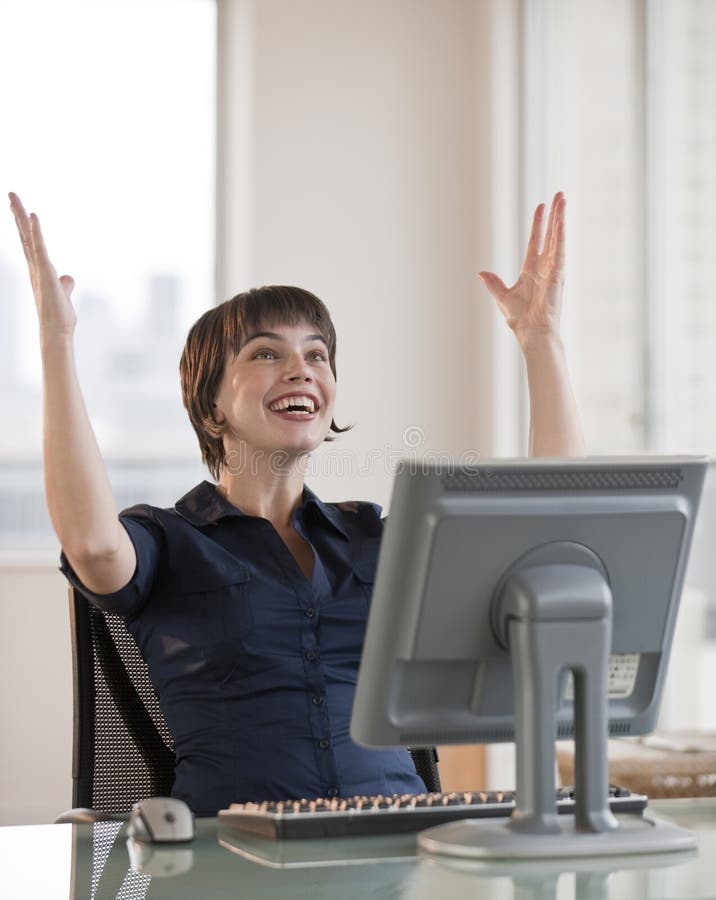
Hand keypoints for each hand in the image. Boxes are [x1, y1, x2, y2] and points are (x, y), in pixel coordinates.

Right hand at [9, 192, 76, 340]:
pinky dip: (36, 232)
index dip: (24, 226)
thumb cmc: (59, 317)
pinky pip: (40, 248)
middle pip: (23, 235)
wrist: (57, 331)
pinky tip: (34, 216)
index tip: (20, 210)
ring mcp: (38, 269)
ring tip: (13, 196)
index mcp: (39, 270)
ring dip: (21, 216)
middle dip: (17, 214)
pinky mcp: (45, 272)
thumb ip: (65, 284)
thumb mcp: (63, 294)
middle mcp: (34, 267)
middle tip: (11, 194)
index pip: (29, 243)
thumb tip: (68, 277)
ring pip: (27, 237)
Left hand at [480, 192, 565, 350]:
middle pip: (551, 234)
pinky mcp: (558, 275)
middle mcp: (544, 266)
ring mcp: (552, 269)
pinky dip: (561, 235)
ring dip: (560, 218)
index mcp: (531, 270)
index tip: (540, 206)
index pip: (536, 241)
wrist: (531, 332)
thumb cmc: (520, 319)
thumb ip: (493, 283)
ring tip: (563, 199)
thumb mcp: (502, 297)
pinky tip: (562, 220)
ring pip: (558, 238)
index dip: (538, 224)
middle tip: (559, 195)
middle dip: (554, 215)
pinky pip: (560, 251)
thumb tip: (482, 273)